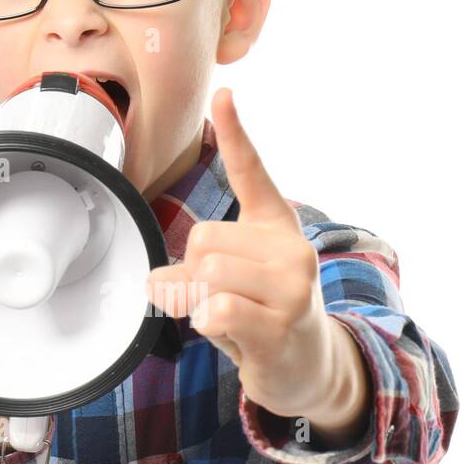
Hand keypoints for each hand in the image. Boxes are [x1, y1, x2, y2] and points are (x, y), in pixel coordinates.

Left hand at [144, 88, 341, 423]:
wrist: (309, 368)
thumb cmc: (265, 317)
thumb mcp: (232, 283)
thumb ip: (195, 269)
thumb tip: (154, 280)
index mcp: (278, 228)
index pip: (253, 174)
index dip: (235, 134)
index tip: (224, 95)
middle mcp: (292, 251)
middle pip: (205, 238)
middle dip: (192, 271)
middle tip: (212, 298)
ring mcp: (292, 289)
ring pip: (209, 272)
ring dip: (197, 301)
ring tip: (221, 317)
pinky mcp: (281, 327)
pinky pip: (218, 309)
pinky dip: (206, 322)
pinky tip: (226, 333)